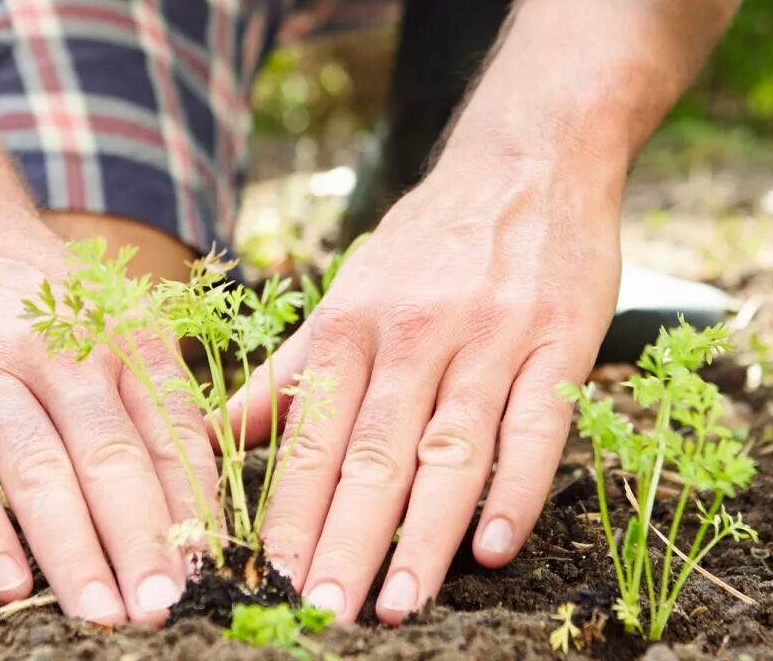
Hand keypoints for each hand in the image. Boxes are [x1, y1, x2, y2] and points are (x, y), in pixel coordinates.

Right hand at [0, 205, 214, 625]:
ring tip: (101, 612)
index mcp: (124, 337)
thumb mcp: (116, 321)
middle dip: (141, 539)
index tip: (210, 569)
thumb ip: (155, 399)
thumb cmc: (45, 296)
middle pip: (110, 456)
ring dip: (73, 549)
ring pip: (39, 469)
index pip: (170, 429)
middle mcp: (62, 353)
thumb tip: (202, 503)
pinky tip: (10, 584)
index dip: (192, 504)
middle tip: (163, 605)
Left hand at [231, 157, 622, 622]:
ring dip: (424, 534)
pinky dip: (516, 488)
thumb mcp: (349, 293)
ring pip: (450, 449)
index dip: (291, 514)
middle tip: (321, 614)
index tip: (266, 583)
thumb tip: (213, 435)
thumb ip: (290, 372)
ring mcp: (489, 339)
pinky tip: (495, 546)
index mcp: (353, 325)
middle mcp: (414, 334)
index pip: (313, 437)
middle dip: (344, 541)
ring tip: (398, 604)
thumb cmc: (431, 240)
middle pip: (373, 453)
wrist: (529, 159)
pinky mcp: (559, 342)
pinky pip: (537, 426)